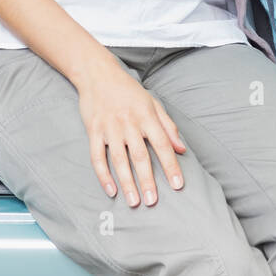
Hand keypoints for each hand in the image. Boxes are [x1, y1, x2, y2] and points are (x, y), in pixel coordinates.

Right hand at [77, 59, 186, 205]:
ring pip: (119, 159)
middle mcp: (129, 123)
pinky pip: (97, 156)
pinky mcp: (94, 131)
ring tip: (134, 202)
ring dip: (127, 182)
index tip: (178, 185)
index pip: (162, 144)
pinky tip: (111, 190)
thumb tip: (182, 149)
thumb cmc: (128, 90)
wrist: (98, 74)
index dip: (171, 165)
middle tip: (153, 201)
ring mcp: (110, 128)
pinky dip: (103, 175)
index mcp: (147, 116)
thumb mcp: (153, 103)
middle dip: (148, 180)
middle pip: (140, 156)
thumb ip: (168, 126)